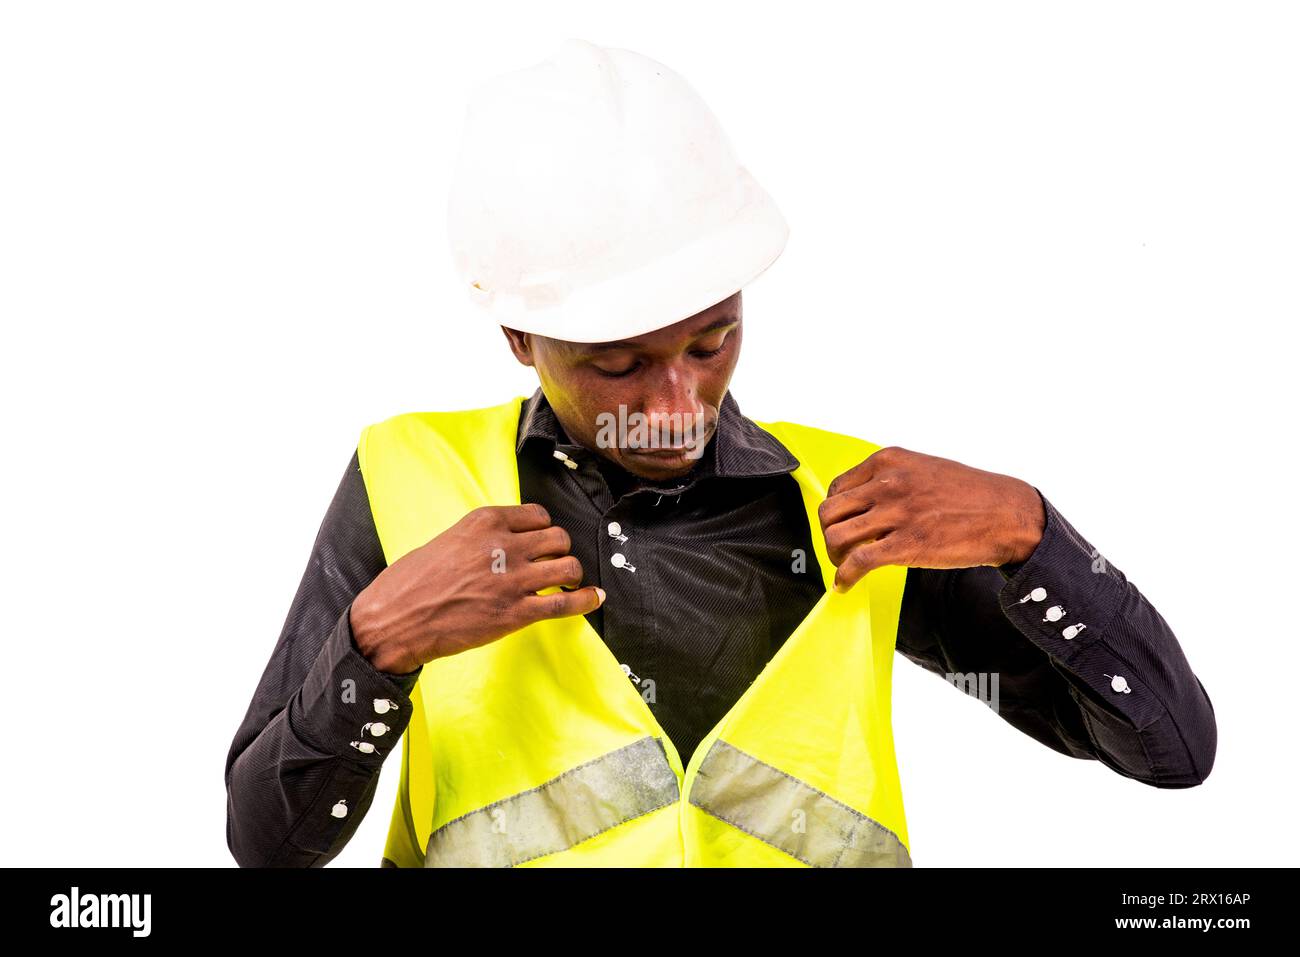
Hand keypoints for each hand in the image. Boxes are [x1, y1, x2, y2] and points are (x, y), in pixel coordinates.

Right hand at [349, 503, 603, 672]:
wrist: (392, 621)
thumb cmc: (410, 583)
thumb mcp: (446, 540)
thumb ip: (480, 538)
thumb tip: (505, 543)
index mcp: (484, 521)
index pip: (537, 515)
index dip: (544, 530)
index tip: (541, 542)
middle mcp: (503, 545)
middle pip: (559, 538)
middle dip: (560, 551)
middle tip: (552, 564)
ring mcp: (512, 580)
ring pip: (568, 567)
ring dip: (571, 574)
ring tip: (565, 582)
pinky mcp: (516, 614)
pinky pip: (565, 603)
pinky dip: (585, 600)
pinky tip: (593, 598)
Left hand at [817, 446, 1044, 593]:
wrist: (1006, 514)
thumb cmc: (969, 494)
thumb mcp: (923, 469)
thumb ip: (890, 479)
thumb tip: (862, 502)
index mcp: (889, 461)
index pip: (837, 488)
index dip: (835, 513)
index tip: (842, 526)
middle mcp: (887, 483)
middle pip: (830, 512)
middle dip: (829, 534)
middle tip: (839, 550)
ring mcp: (896, 513)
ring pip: (836, 536)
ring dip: (834, 556)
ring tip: (844, 566)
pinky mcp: (906, 544)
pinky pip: (857, 561)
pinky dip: (844, 576)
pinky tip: (846, 584)